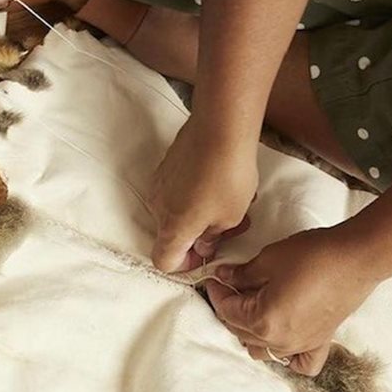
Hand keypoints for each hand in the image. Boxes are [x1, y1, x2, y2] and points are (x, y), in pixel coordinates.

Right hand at [148, 115, 258, 273]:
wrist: (221, 126)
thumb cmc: (228, 175)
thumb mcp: (230, 217)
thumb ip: (213, 237)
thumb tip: (203, 243)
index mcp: (173, 227)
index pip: (163, 261)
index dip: (184, 265)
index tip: (206, 254)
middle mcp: (158, 208)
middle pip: (172, 235)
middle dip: (200, 237)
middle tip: (230, 229)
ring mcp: (160, 184)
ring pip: (177, 211)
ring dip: (201, 214)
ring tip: (233, 203)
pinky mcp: (167, 165)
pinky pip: (178, 190)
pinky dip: (196, 195)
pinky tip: (221, 183)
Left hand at [202, 226, 379, 375]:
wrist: (356, 258)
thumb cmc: (315, 256)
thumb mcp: (269, 259)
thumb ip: (243, 274)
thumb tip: (227, 277)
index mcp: (262, 321)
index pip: (227, 311)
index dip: (217, 292)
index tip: (215, 279)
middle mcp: (280, 341)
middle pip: (241, 332)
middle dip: (232, 309)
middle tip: (232, 287)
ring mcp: (301, 345)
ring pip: (263, 351)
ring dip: (251, 333)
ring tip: (254, 308)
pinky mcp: (320, 342)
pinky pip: (300, 363)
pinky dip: (288, 357)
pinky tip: (284, 339)